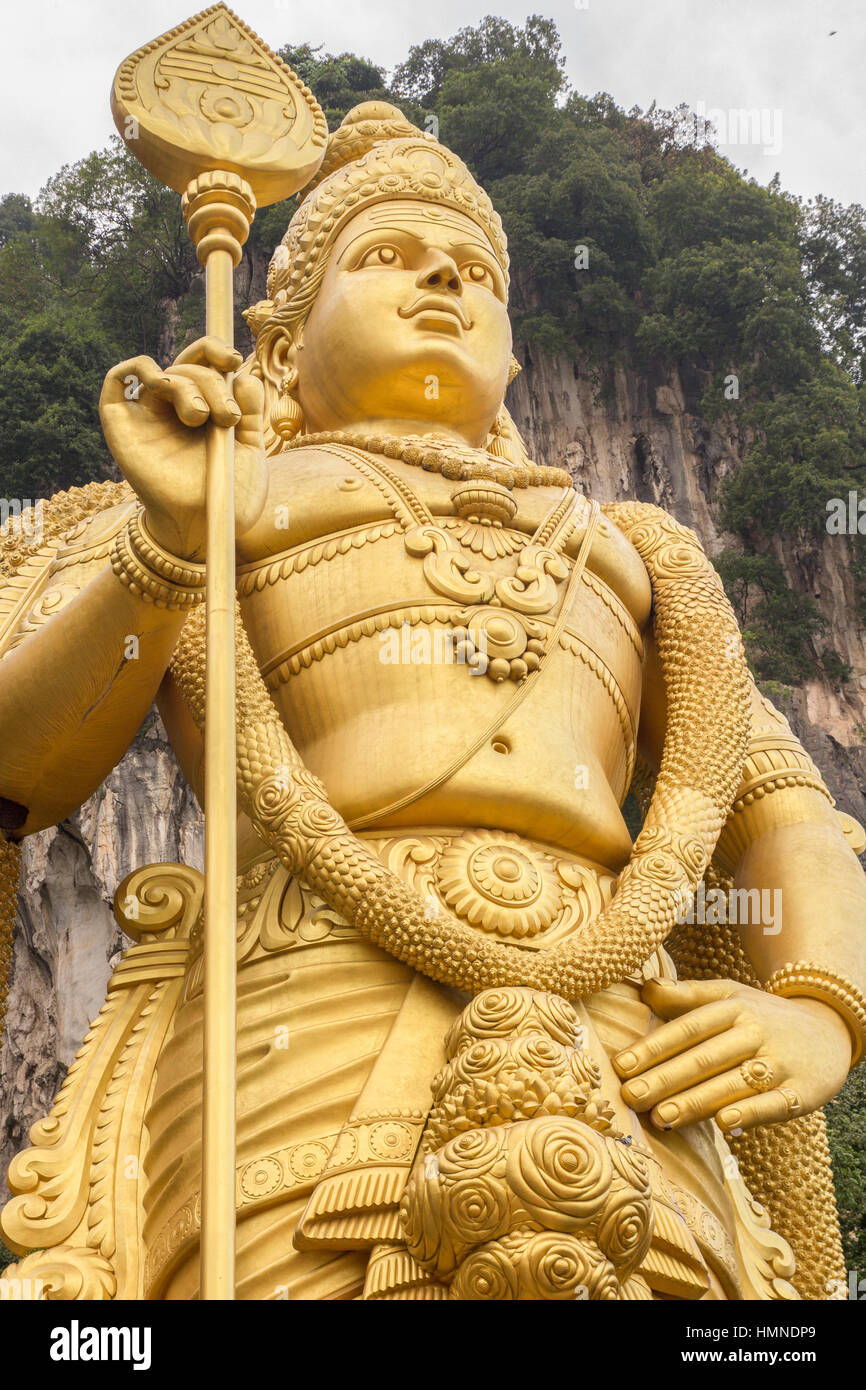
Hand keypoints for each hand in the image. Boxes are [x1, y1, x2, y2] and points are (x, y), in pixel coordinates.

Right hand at [99, 336, 266, 560]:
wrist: (206, 529)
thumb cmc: (228, 496)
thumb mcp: (250, 450)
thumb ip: (250, 412)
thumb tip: (243, 376)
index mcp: (207, 408)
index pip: (205, 362)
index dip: (216, 351)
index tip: (234, 361)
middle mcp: (175, 408)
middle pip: (188, 366)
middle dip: (212, 381)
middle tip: (227, 417)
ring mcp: (148, 415)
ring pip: (163, 373)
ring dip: (187, 384)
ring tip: (201, 418)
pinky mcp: (121, 425)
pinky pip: (117, 380)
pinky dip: (138, 368)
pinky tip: (161, 382)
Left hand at [612, 977, 851, 1134]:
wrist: (830, 1030)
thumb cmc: (764, 1015)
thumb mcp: (730, 994)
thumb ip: (688, 995)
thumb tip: (645, 987)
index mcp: (733, 1008)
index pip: (688, 1028)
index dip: (654, 1046)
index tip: (621, 1065)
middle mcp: (754, 1032)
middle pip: (704, 1057)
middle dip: (665, 1078)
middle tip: (630, 1096)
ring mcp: (779, 1062)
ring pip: (732, 1083)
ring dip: (695, 1102)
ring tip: (660, 1118)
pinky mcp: (802, 1092)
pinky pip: (774, 1104)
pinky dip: (750, 1113)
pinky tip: (724, 1124)